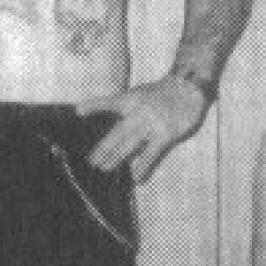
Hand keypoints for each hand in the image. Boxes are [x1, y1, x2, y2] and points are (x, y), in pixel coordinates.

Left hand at [76, 75, 208, 181]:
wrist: (188, 88)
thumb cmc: (162, 92)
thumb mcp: (140, 93)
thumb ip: (127, 108)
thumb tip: (115, 125)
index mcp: (131, 99)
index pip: (109, 102)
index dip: (94, 105)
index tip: (78, 110)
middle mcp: (138, 111)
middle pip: (116, 133)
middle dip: (103, 148)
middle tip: (91, 161)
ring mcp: (151, 124)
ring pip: (129, 145)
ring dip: (116, 158)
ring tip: (104, 168)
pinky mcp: (165, 135)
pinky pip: (151, 154)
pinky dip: (143, 166)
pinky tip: (136, 177)